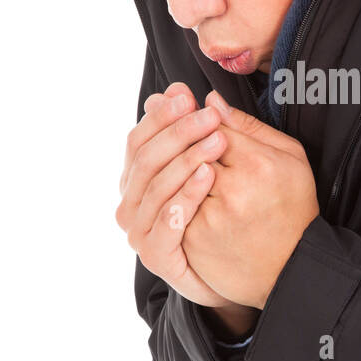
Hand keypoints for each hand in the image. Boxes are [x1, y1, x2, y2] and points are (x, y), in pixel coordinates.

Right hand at [115, 81, 249, 314]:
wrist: (230, 271)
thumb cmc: (217, 215)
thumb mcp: (205, 165)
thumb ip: (188, 132)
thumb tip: (176, 89)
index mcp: (135, 180)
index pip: (138, 140)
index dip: (161, 116)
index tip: (187, 96)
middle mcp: (130, 204)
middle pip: (145, 159)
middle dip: (177, 133)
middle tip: (209, 116)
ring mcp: (139, 231)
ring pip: (157, 187)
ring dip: (186, 159)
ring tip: (218, 140)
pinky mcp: (156, 255)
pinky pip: (168, 220)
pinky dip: (187, 194)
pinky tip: (210, 175)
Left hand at [183, 91, 319, 309]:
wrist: (291, 267)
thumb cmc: (293, 206)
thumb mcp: (290, 158)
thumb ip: (250, 127)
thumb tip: (211, 100)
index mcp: (258, 165)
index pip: (212, 127)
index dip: (198, 116)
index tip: (191, 108)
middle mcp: (232, 190)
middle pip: (187, 149)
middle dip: (175, 130)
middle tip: (166, 110)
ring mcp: (208, 217)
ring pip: (173, 176)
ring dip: (166, 158)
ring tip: (168, 146)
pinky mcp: (192, 238)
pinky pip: (169, 204)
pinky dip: (166, 189)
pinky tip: (168, 179)